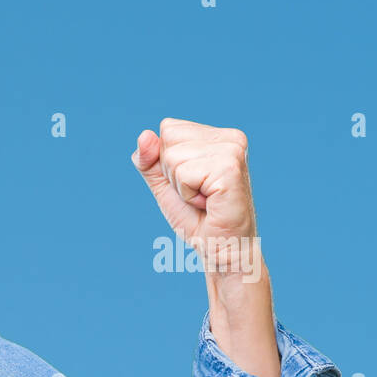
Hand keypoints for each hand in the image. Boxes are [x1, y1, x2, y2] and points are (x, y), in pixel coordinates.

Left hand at [132, 118, 259, 282]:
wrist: (219, 248)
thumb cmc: (195, 217)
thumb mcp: (164, 183)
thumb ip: (149, 159)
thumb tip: (144, 135)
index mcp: (217, 135)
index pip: (168, 128)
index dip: (166, 162)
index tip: (190, 182)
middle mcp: (229, 138)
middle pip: (168, 140)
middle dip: (172, 174)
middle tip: (197, 193)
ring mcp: (233, 151)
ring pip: (173, 157)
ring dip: (181, 186)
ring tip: (203, 199)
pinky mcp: (230, 168)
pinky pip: (184, 174)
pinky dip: (188, 194)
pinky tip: (208, 203)